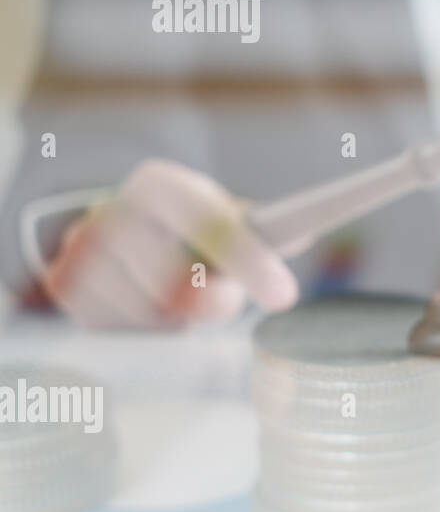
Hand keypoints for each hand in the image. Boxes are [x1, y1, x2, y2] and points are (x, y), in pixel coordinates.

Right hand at [43, 159, 298, 328]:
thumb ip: (261, 228)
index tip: (285, 296)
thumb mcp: (223, 214)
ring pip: (154, 311)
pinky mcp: (65, 286)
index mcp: (159, 183)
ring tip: (187, 294)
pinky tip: (151, 304)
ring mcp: (81, 248)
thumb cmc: (187, 225)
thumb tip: (301, 233)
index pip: (209, 222)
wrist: (117, 228)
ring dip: (183, 315)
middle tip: (230, 302)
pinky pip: (125, 328)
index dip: (248, 260)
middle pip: (176, 279)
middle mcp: (112, 209)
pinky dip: (150, 325)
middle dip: (216, 300)